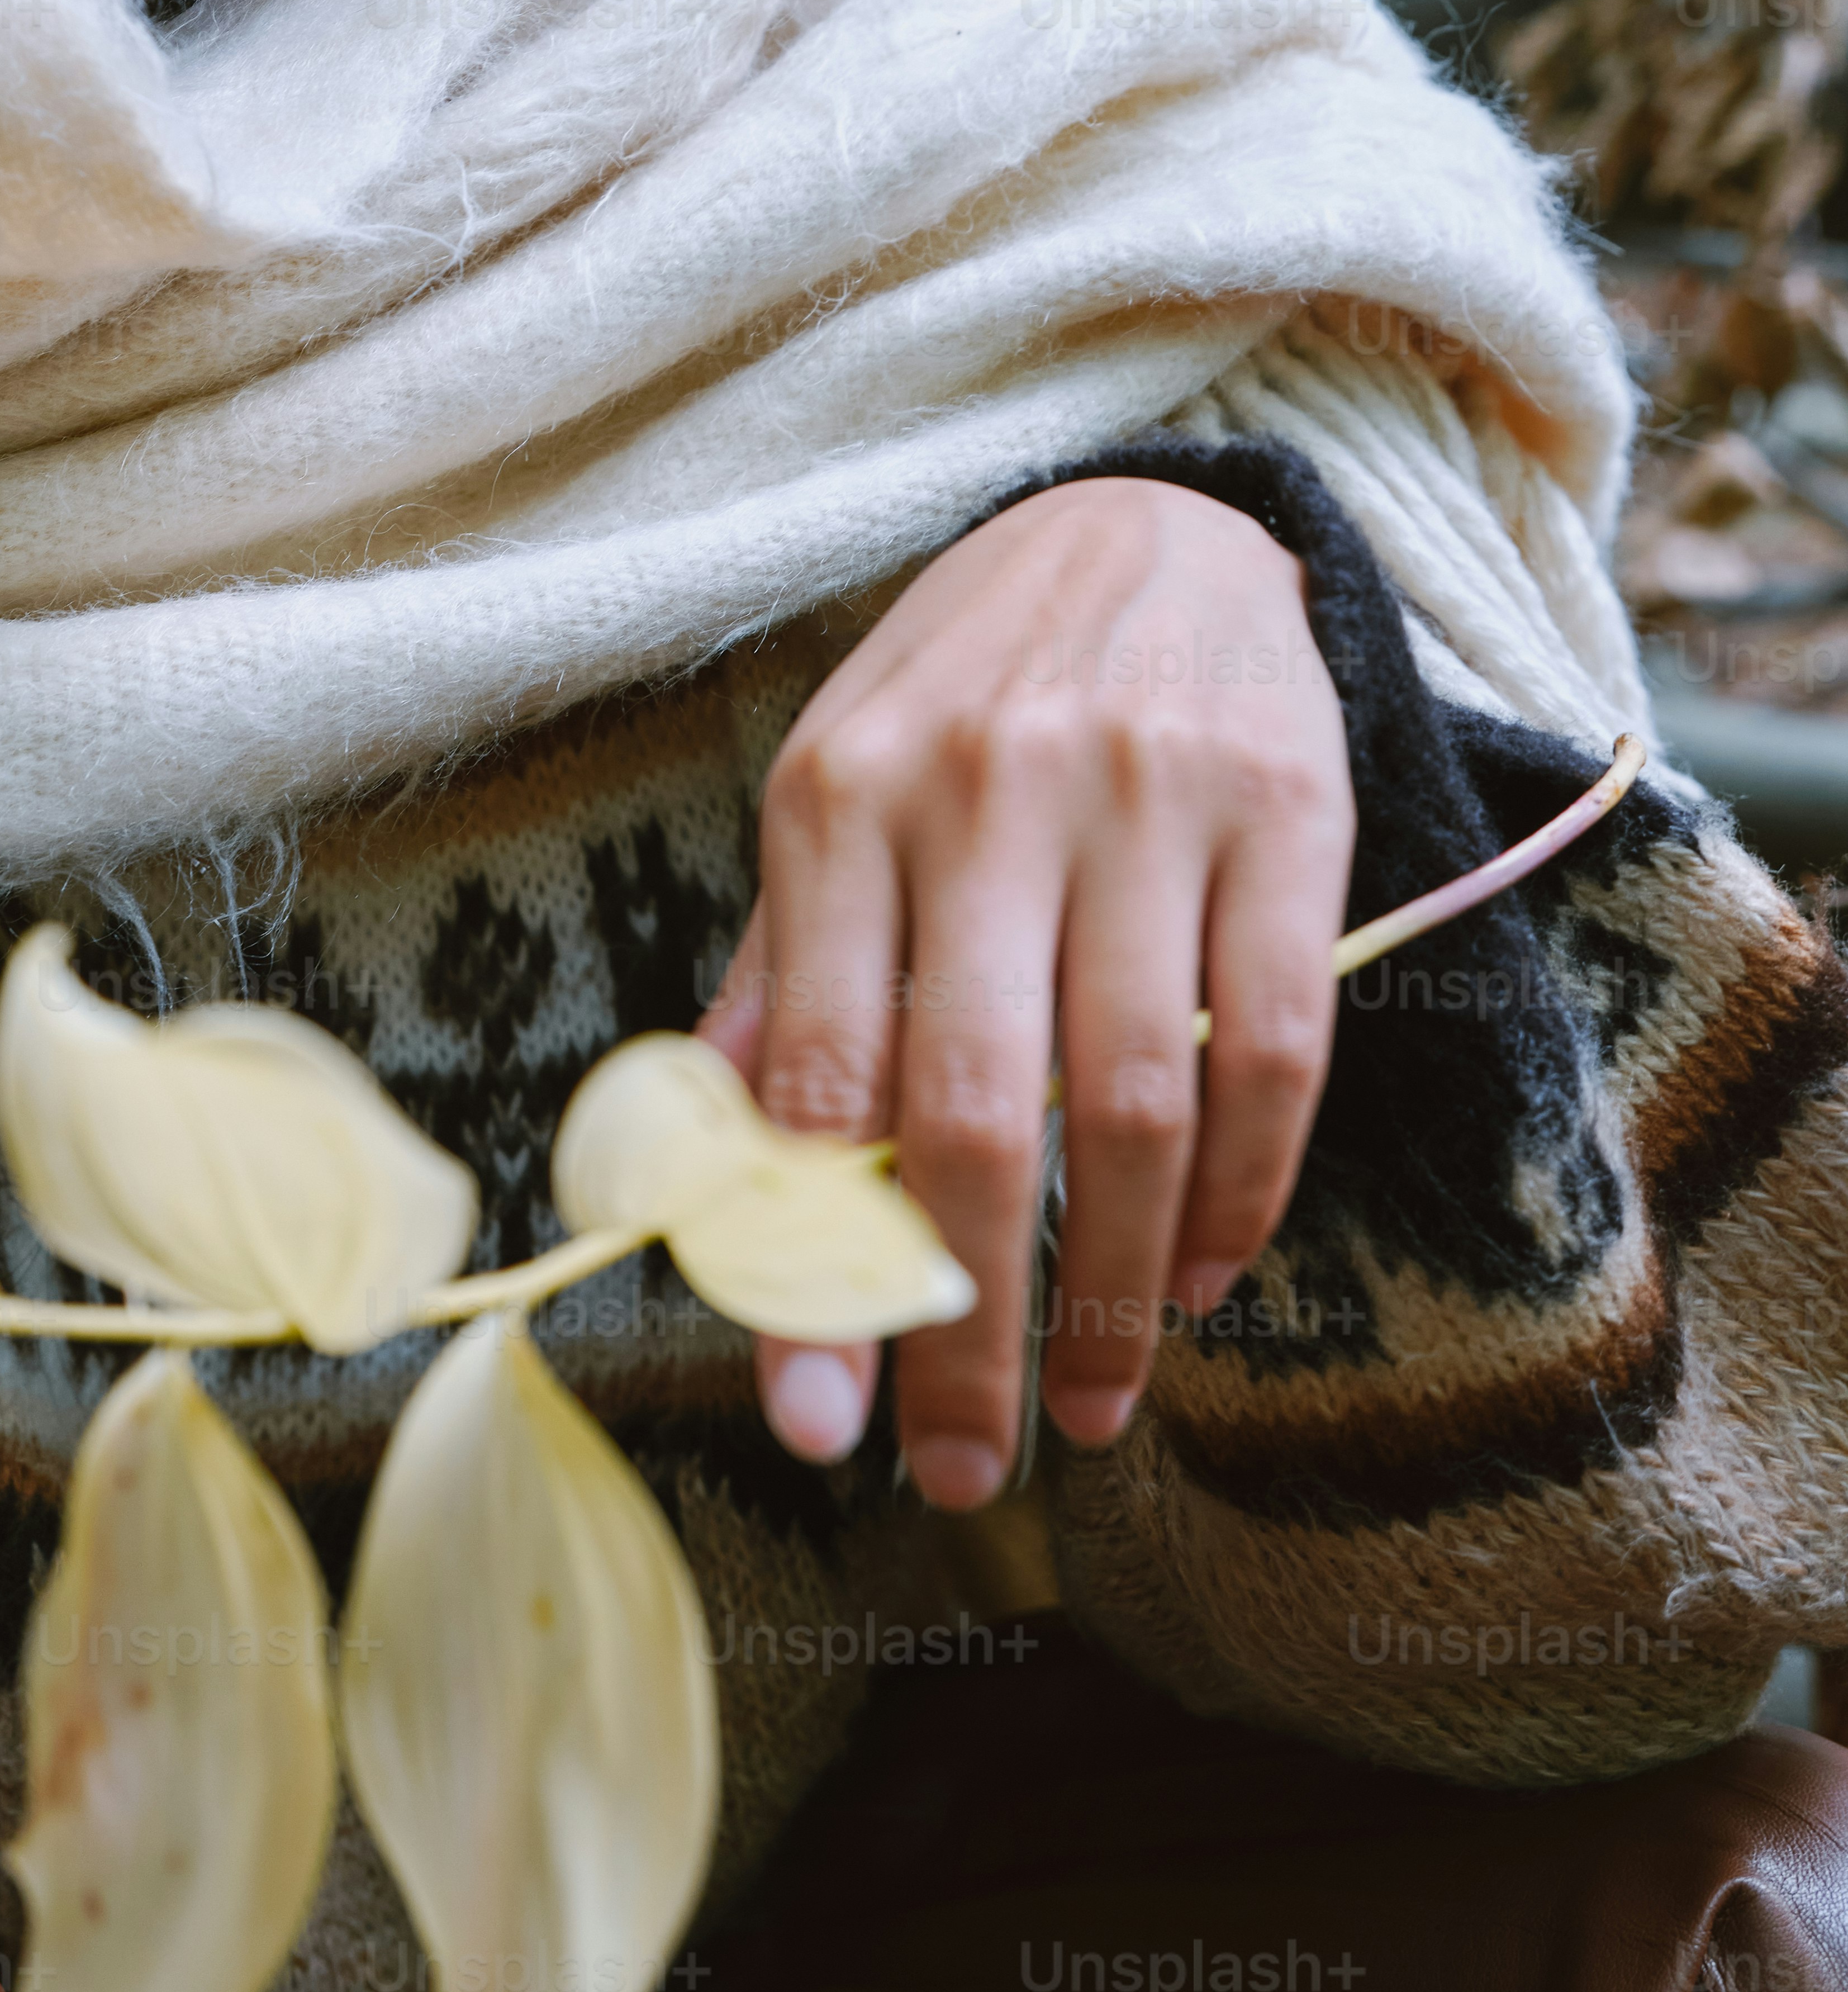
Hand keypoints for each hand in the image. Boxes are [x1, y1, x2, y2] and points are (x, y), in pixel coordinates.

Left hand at [697, 478, 1354, 1507]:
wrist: (1148, 524)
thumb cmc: (959, 699)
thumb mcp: (832, 805)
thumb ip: (779, 989)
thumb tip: (703, 1187)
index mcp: (838, 801)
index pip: (824, 1075)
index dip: (817, 1269)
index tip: (817, 1422)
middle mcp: (985, 792)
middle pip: (976, 1116)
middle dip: (969, 1326)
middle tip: (964, 1467)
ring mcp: (1146, 798)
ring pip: (1138, 1105)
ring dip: (1116, 1292)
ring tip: (1093, 1404)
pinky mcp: (1288, 811)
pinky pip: (1277, 1048)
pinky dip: (1244, 1194)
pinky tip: (1201, 1276)